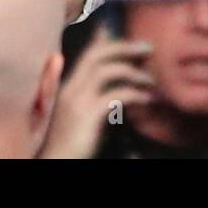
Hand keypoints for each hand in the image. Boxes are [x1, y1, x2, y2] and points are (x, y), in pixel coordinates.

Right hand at [39, 28, 154, 158]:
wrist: (57, 164)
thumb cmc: (72, 145)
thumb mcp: (85, 117)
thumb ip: (99, 99)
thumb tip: (119, 90)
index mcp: (69, 87)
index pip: (89, 54)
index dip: (111, 42)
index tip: (133, 43)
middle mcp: (70, 89)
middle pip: (96, 54)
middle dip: (124, 47)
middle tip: (148, 48)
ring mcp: (77, 101)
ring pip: (106, 71)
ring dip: (133, 72)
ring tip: (151, 81)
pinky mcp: (86, 116)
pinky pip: (115, 96)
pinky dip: (135, 94)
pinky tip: (147, 100)